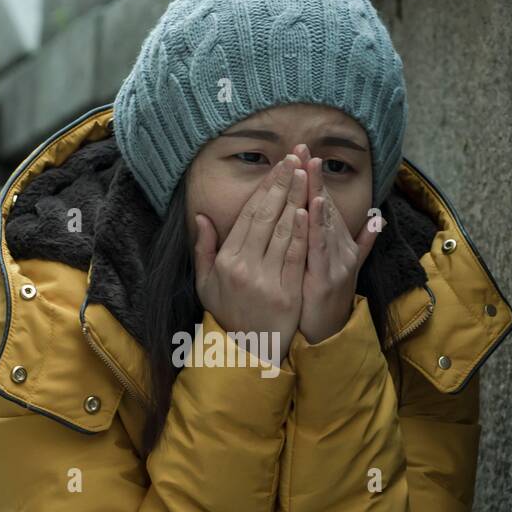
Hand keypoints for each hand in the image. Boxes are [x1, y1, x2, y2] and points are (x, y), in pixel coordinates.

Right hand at [193, 153, 308, 362]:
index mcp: (227, 260)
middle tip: (296, 160)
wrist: (248, 351)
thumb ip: (204, 248)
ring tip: (307, 176)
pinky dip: (303, 232)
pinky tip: (310, 210)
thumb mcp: (206, 283)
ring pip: (284, 232)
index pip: (249, 215)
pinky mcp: (287, 294)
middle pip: (267, 217)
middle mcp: (244, 267)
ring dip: (296, 200)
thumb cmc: (229, 312)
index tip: (279, 166)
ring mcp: (266, 280)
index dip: (265, 187)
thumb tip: (202, 216)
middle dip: (283, 185)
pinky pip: (296, 256)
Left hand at [292, 143, 381, 344]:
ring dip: (315, 193)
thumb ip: (362, 242)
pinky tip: (308, 208)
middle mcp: (340, 249)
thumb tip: (378, 218)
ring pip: (323, 223)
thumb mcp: (344, 267)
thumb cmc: (328, 300)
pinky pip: (317, 250)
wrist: (329, 336)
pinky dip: (315, 228)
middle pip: (324, 206)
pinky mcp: (326, 279)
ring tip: (308, 169)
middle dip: (313, 177)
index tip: (304, 153)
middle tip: (303, 148)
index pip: (324, 204)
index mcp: (339, 243)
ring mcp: (335, 263)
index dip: (315, 178)